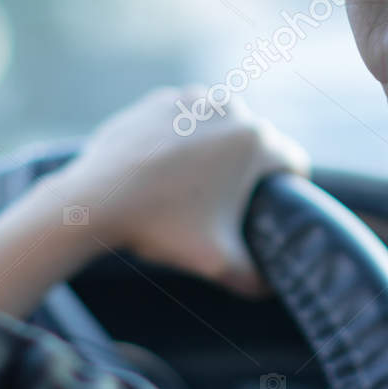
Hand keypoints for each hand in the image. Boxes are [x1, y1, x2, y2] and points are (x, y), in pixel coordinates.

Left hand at [57, 87, 307, 295]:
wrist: (94, 199)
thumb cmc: (160, 227)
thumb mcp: (217, 262)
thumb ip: (254, 279)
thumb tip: (269, 288)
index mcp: (255, 141)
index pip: (292, 162)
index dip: (287, 189)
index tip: (266, 209)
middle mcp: (228, 109)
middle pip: (255, 143)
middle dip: (246, 171)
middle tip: (222, 206)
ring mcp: (190, 100)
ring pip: (220, 128)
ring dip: (215, 151)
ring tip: (192, 187)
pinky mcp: (158, 101)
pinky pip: (184, 121)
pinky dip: (181, 140)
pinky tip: (164, 169)